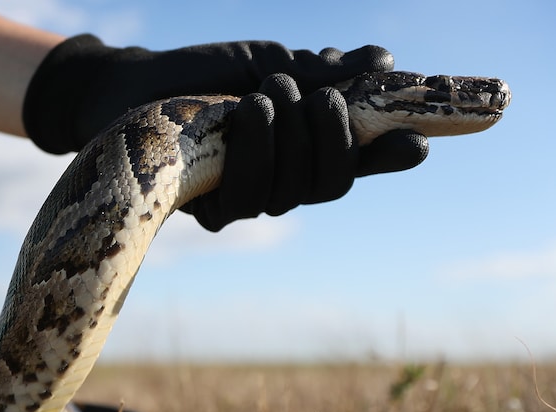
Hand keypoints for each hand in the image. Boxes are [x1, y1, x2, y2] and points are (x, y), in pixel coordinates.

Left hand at [22, 35, 428, 229]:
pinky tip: (242, 111)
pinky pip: (248, 196)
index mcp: (308, 145)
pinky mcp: (211, 208)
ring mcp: (249, 199)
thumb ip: (323, 71)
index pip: (361, 160)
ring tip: (267, 91)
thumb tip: (384, 63)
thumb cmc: (206, 75)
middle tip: (324, 99)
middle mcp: (284, 180)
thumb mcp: (269, 60)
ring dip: (289, 135)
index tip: (418, 142)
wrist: (136, 85)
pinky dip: (254, 147)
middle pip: (332, 183)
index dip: (392, 157)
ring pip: (292, 190)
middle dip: (337, 139)